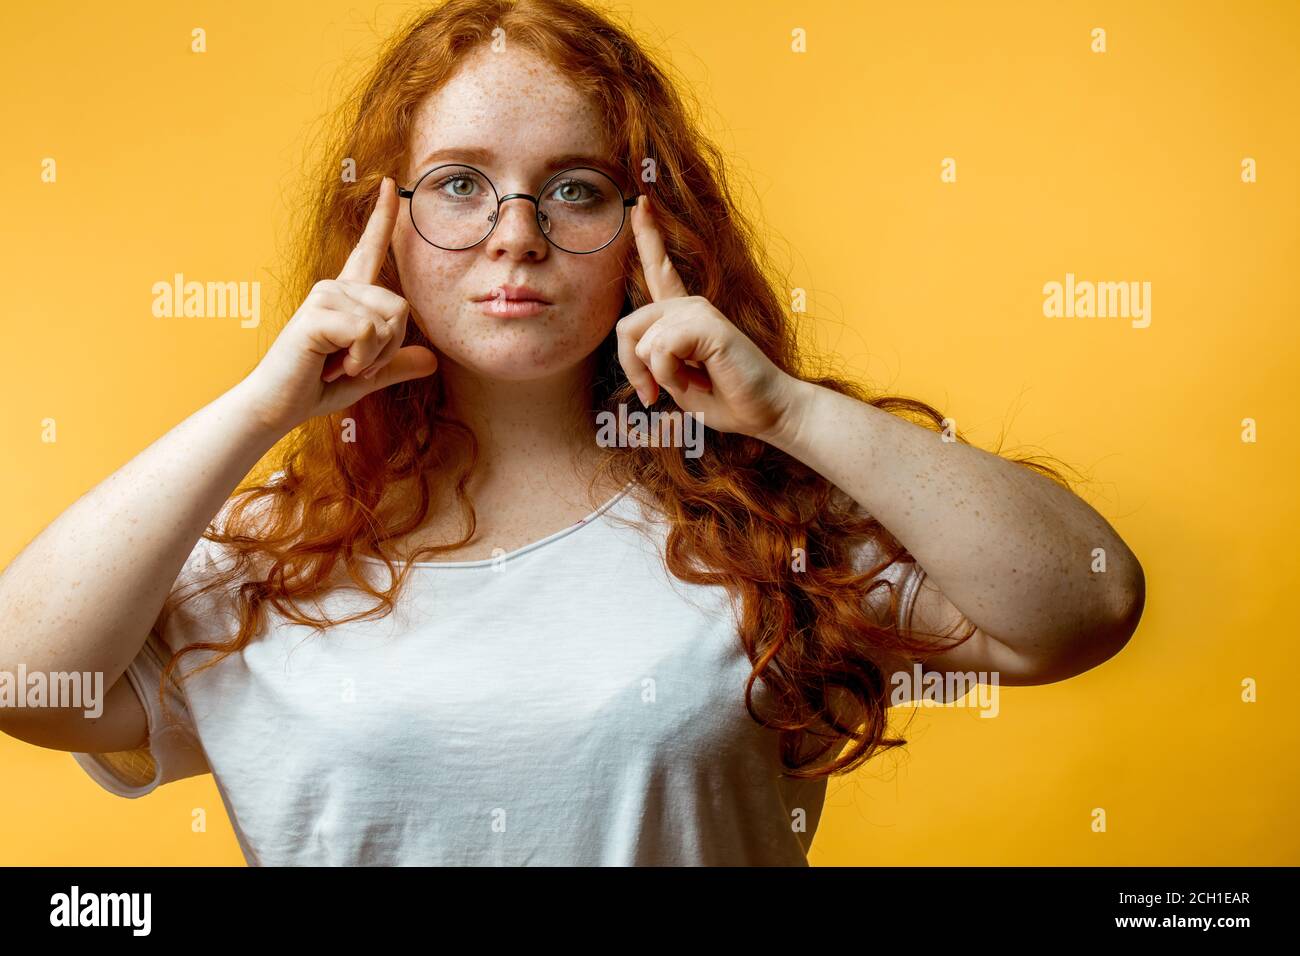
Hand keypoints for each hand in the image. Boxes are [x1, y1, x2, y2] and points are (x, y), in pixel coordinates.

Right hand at [236, 176, 438, 435]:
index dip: (383, 218)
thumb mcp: (367, 375)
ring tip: (340, 365)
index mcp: (348, 296)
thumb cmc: (315, 388)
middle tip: (353, 365)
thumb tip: (432, 360)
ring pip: (388, 321)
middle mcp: (336, 287)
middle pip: (401, 307)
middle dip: (389, 348)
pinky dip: (361, 360)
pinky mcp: (318, 313)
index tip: (389, 184)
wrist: (277, 406)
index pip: (369, 250)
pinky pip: (368, 332)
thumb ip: (396, 364)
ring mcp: (325, 296)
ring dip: (374, 357)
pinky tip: (333, 367)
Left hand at [616, 195, 802, 441]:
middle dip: (632, 369)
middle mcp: (690, 305)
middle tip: (652, 394)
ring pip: (643, 343)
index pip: (660, 271)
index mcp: (684, 315)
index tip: (640, 202)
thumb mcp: (676, 381)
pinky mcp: (708, 323)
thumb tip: (641, 352)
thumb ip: (652, 361)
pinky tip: (699, 379)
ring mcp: (699, 311)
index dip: (647, 237)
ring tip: (693, 383)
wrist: (767, 411)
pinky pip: (660, 350)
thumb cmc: (726, 398)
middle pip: (627, 327)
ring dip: (660, 377)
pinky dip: (671, 377)